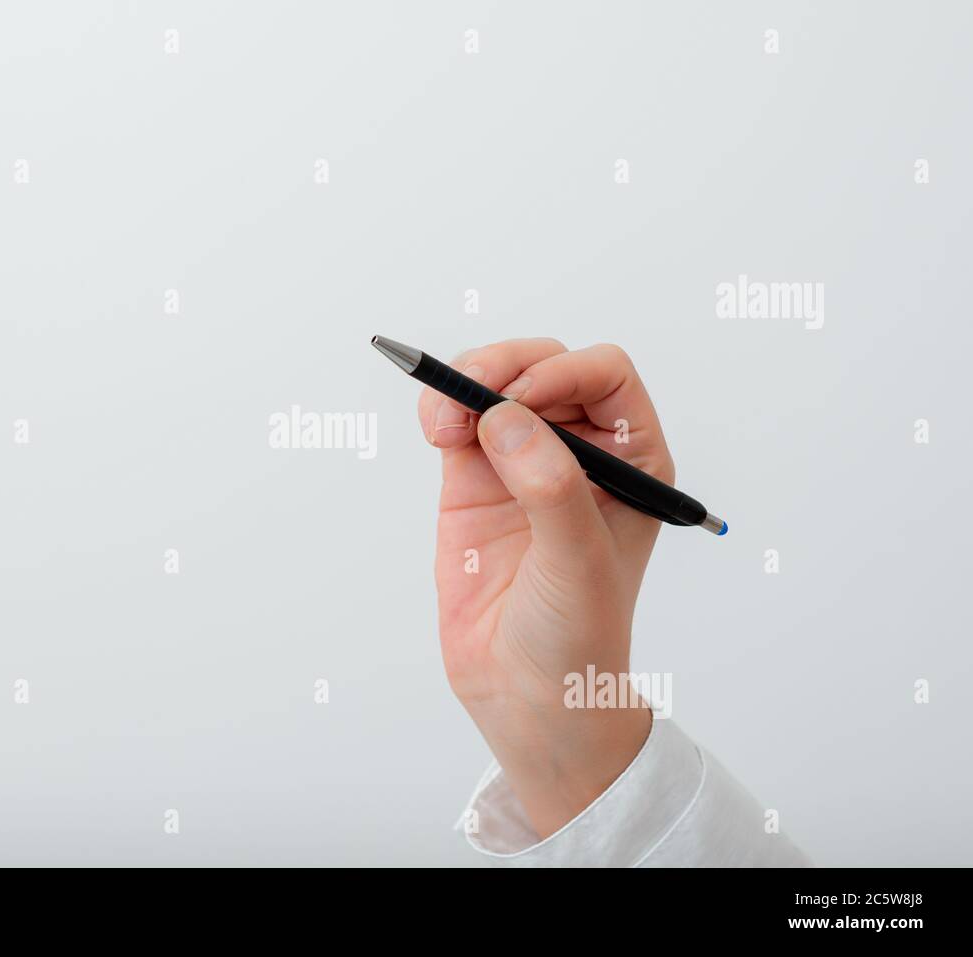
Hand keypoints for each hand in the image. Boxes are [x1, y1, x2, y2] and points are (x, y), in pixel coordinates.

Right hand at [417, 339, 674, 837]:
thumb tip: (506, 417)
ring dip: (466, 382)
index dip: (562, 372)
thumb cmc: (579, 637)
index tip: (521, 403)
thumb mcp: (579, 564)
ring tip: (444, 419)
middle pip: (544, 365)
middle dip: (506, 368)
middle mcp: (579, 451)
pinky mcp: (473, 481)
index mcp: (631, 459)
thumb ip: (550, 489)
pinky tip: (436, 430)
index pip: (604, 376)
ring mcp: (522, 463)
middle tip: (473, 397)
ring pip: (495, 383)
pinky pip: (457, 420)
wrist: (527, 694)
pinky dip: (441, 409)